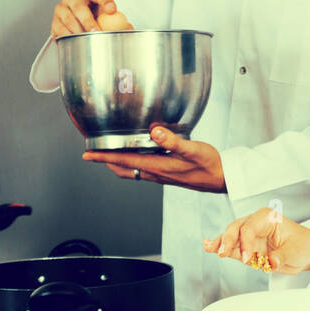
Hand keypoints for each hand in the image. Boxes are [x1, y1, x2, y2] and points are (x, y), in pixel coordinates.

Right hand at [51, 0, 131, 37]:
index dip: (105, 0)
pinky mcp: (55, 20)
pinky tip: (76, 40)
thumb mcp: (107, 15)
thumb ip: (117, 20)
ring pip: (68, 18)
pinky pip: (60, 29)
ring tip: (87, 39)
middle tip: (96, 31)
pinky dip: (68, 36)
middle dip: (88, 20)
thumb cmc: (96, 16)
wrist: (79, 22)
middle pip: (79, 6)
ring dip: (78, 30)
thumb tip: (128, 27)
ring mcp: (62, 8)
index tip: (113, 11)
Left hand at [83, 126, 225, 191]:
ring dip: (119, 163)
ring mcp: (162, 175)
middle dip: (106, 162)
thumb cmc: (210, 165)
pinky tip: (138, 153)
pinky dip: (133, 162)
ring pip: (132, 170)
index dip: (103, 158)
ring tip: (109, 153)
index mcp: (159, 167)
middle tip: (93, 153)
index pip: (124, 162)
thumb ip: (173, 141)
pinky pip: (143, 169)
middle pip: (124, 170)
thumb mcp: (193, 150)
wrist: (222, 178)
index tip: (87, 155)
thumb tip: (155, 131)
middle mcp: (156, 173)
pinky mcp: (168, 173)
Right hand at [204, 208, 309, 274]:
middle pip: (236, 228)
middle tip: (223, 253)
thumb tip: (271, 262)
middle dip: (228, 239)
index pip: (250, 227)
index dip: (246, 243)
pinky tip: (209, 247)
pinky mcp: (246, 247)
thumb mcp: (296, 251)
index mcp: (268, 218)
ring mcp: (249, 235)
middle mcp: (256, 223)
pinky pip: (232, 246)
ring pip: (230, 235)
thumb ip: (281, 256)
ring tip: (208, 247)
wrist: (305, 252)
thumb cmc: (302, 245)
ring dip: (220, 242)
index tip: (247, 258)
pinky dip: (221, 247)